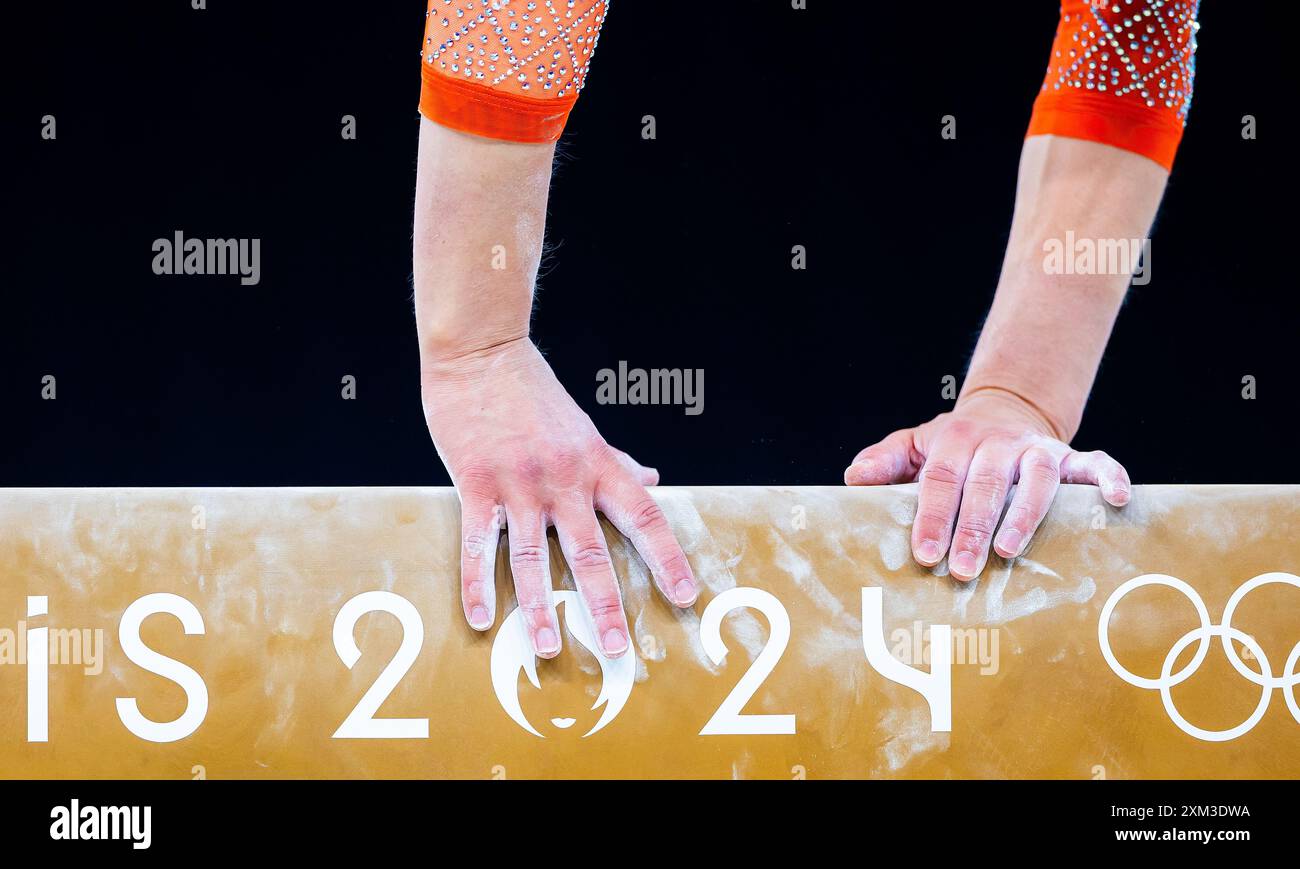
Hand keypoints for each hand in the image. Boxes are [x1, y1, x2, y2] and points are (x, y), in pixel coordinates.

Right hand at [422, 337, 698, 658]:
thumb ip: (617, 461)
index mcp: (598, 465)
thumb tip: (653, 480)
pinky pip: (480, 543)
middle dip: (605, 604)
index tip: (684, 594)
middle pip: (592, 551)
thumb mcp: (584, 428)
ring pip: (534, 558)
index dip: (666, 558)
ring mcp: (520, 484)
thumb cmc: (533, 392)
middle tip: (618, 648)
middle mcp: (566, 479)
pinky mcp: (477, 484)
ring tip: (548, 648)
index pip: (644, 517)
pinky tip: (482, 618)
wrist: (483, 353)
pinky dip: (478, 584)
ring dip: (541, 608)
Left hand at [843, 390, 1129, 580]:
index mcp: (955, 442)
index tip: (924, 553)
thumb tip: (853, 479)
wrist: (1005, 408)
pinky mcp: (1072, 456)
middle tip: (963, 569)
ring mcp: (1037, 449)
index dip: (931, 516)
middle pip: (985, 484)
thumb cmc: (955, 443)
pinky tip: (1116, 499)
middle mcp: (998, 444)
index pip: (940, 480)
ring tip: (1010, 550)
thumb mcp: (915, 444)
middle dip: (973, 527)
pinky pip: (1095, 462)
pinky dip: (1108, 477)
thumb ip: (885, 461)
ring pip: (1037, 477)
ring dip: (1025, 513)